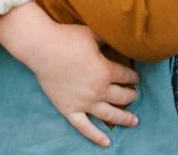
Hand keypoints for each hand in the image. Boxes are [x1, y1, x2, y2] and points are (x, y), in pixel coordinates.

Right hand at [0, 2, 138, 146]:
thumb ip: (107, 38)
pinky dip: (96, 136)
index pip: (126, 76)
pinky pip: (85, 127)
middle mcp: (99, 90)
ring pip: (110, 114)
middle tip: (134, 95)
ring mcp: (84, 102)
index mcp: (106, 71)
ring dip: (124, 118)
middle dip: (131, 95)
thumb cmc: (67, 38)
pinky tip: (107, 143)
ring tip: (134, 121)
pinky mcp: (70, 109)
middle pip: (122, 97)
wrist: (42, 48)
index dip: (133, 75)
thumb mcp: (92, 34)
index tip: (135, 76)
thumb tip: (119, 35)